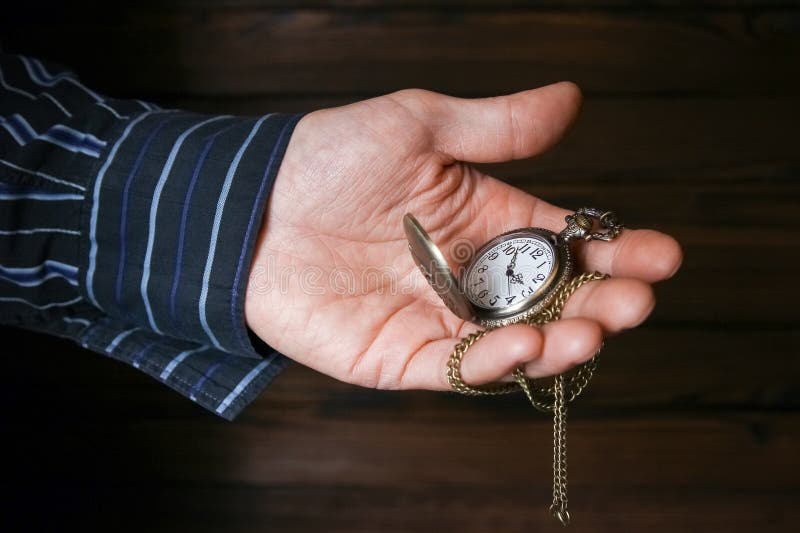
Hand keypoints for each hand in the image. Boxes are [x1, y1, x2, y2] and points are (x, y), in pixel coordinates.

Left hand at [245, 84, 681, 389]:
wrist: (251, 208)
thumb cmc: (329, 157)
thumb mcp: (418, 126)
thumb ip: (497, 126)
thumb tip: (573, 97)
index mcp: (484, 220)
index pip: (564, 241)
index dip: (612, 248)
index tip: (660, 253)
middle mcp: (470, 274)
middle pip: (550, 299)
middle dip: (599, 303)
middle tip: (635, 301)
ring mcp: (438, 318)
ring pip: (513, 341)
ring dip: (558, 340)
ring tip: (592, 329)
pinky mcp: (400, 356)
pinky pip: (456, 367)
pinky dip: (493, 362)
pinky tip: (524, 344)